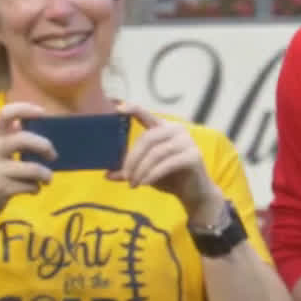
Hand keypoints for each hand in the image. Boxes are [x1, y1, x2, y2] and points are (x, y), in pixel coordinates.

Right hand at [0, 101, 53, 239]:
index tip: (43, 112)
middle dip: (44, 146)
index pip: (4, 114)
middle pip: (23, 139)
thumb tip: (20, 122)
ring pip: (32, 168)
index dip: (25, 109)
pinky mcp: (1, 189)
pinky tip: (33, 189)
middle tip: (53, 155)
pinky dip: (35, 188)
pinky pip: (29, 186)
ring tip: (47, 178)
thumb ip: (6, 139)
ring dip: (45, 174)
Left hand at [109, 103, 217, 220]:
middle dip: (132, 159)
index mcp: (163, 128)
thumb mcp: (145, 171)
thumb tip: (106, 175)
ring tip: (134, 184)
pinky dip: (153, 174)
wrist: (193, 192)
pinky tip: (145, 183)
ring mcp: (187, 142)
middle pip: (147, 139)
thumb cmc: (169, 177)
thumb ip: (128, 170)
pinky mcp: (194, 156)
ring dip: (141, 170)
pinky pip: (167, 164)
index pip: (146, 114)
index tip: (117, 108)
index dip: (133, 109)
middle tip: (126, 176)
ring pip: (156, 153)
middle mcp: (176, 130)